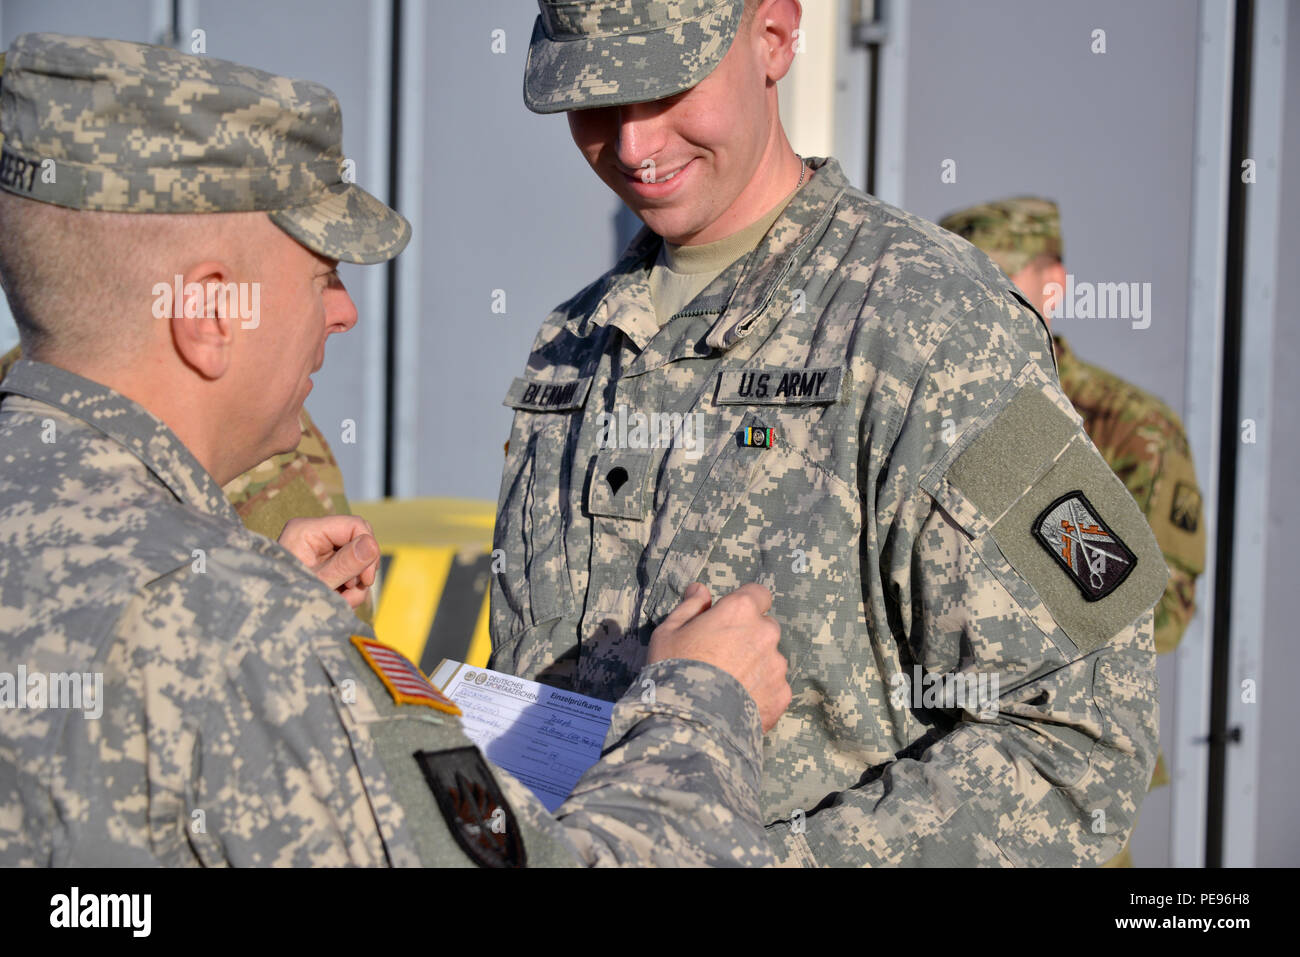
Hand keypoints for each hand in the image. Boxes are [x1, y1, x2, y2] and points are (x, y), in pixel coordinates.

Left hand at [278, 515, 379, 608]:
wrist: (269, 623)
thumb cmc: (284, 600)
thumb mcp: (317, 583)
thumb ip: (345, 564)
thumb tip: (372, 545)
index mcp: (306, 530)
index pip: (354, 525)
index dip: (368, 549)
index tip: (366, 579)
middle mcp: (314, 535)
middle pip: (358, 540)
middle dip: (362, 568)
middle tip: (356, 590)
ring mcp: (320, 551)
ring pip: (357, 558)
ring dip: (356, 584)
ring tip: (343, 601)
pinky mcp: (324, 565)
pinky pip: (349, 571)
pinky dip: (350, 589)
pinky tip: (340, 601)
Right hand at [647, 582, 790, 731]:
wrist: (689, 721)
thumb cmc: (674, 669)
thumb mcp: (669, 632)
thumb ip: (690, 607)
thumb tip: (700, 590)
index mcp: (740, 611)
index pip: (758, 593)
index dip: (744, 604)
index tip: (730, 618)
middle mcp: (765, 633)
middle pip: (765, 627)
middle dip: (750, 637)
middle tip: (724, 657)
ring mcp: (777, 665)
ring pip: (771, 659)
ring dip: (757, 666)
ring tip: (730, 686)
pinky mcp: (782, 695)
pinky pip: (774, 687)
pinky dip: (761, 693)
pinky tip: (739, 703)